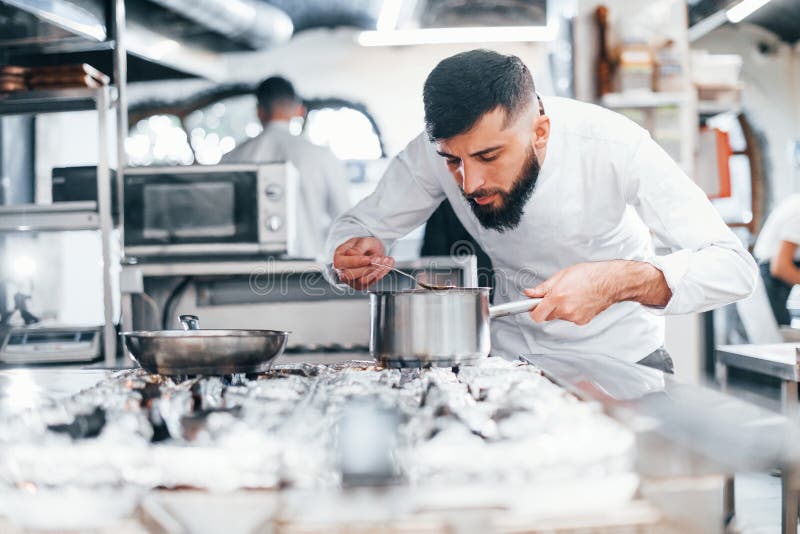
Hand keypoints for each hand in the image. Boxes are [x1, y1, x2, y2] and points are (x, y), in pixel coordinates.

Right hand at [333, 237, 392, 289]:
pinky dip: (381, 274)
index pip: (342, 263)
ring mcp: (351, 280)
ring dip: (376, 271)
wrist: (373, 250)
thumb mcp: (363, 241)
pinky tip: (386, 265)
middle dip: (367, 267)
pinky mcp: (361, 285)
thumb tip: (351, 253)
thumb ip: (358, 247)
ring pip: (362, 281)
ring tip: (385, 260)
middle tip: (380, 259)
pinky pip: (371, 283)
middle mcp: (342, 270)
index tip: (368, 259)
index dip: (356, 262)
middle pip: (350, 275)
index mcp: (339, 257)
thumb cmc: (365, 245)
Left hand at [523, 260, 670, 325]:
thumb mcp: (561, 275)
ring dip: (561, 309)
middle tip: (555, 296)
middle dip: (548, 308)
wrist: (611, 281)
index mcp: (557, 297)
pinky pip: (570, 318)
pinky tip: (579, 301)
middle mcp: (565, 309)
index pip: (536, 315)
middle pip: (547, 316)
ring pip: (559, 317)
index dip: (533, 311)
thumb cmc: (589, 275)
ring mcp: (575, 317)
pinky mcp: (582, 321)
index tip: (533, 307)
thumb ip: (543, 288)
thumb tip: (529, 293)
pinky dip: (572, 312)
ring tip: (571, 295)